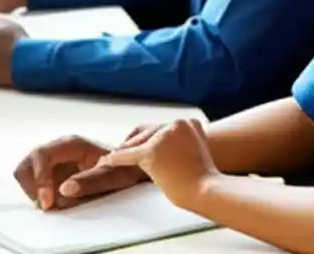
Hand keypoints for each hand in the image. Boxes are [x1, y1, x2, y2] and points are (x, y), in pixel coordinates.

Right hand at [13, 133, 148, 209]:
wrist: (129, 170)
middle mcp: (57, 150)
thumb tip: (64, 189)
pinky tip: (57, 202)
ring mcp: (50, 163)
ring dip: (35, 194)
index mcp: (71, 144)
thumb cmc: (124, 168)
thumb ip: (91, 181)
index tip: (48, 201)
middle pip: (26, 166)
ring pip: (25, 176)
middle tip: (50, 205)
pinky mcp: (49, 175)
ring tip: (57, 204)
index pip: (41, 155)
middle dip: (33, 188)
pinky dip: (40, 197)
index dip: (39, 178)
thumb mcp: (114, 175)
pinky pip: (33, 186)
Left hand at [98, 119, 219, 209]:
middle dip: (134, 144)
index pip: (161, 127)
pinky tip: (105, 162)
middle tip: (121, 153)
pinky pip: (127, 155)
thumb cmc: (204, 178)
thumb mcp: (196, 151)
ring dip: (125, 151)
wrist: (207, 190)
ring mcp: (165, 136)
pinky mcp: (152, 151)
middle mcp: (177, 124)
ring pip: (137, 142)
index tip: (136, 146)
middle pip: (148, 131)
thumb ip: (182, 144)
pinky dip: (114, 159)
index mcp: (190, 123)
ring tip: (113, 159)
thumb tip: (166, 149)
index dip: (146, 138)